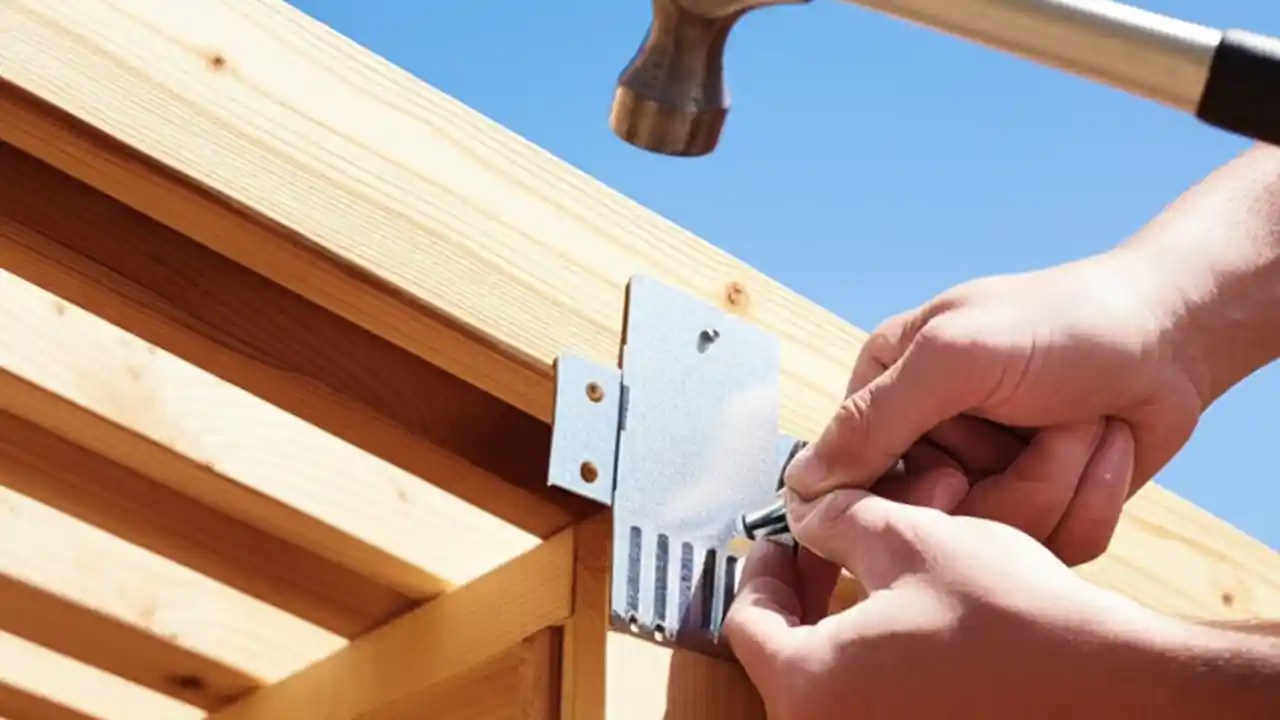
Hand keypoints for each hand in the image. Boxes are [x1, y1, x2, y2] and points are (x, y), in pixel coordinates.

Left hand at [723, 489, 1279, 719]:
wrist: (1117, 690)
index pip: (748, 624)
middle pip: (788, 656)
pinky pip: (877, 703)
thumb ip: (839, 522)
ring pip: (836, 679)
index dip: (762, 569)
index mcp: (811, 690)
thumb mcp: (913, 540)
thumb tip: (808, 514)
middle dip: (806, 591)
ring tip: (879, 570)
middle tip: (825, 549)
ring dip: (845, 621)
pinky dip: (881, 660)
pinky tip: (916, 617)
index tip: (777, 540)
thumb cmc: (1015, 622)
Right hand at [786, 144, 1279, 566]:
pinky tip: (1100, 448)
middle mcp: (930, 441)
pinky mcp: (1040, 510)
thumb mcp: (956, 356)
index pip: (850, 479)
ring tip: (1079, 428)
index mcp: (888, 391)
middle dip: (995, 490)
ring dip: (1052, 485)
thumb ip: (875, 417)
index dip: (900, 497)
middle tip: (1028, 435)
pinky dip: (1086, 501)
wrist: (1172, 334)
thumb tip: (802, 482)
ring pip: (993, 542)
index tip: (948, 480)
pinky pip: (1050, 548)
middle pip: (929, 524)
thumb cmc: (1064, 323)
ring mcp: (985, 478)